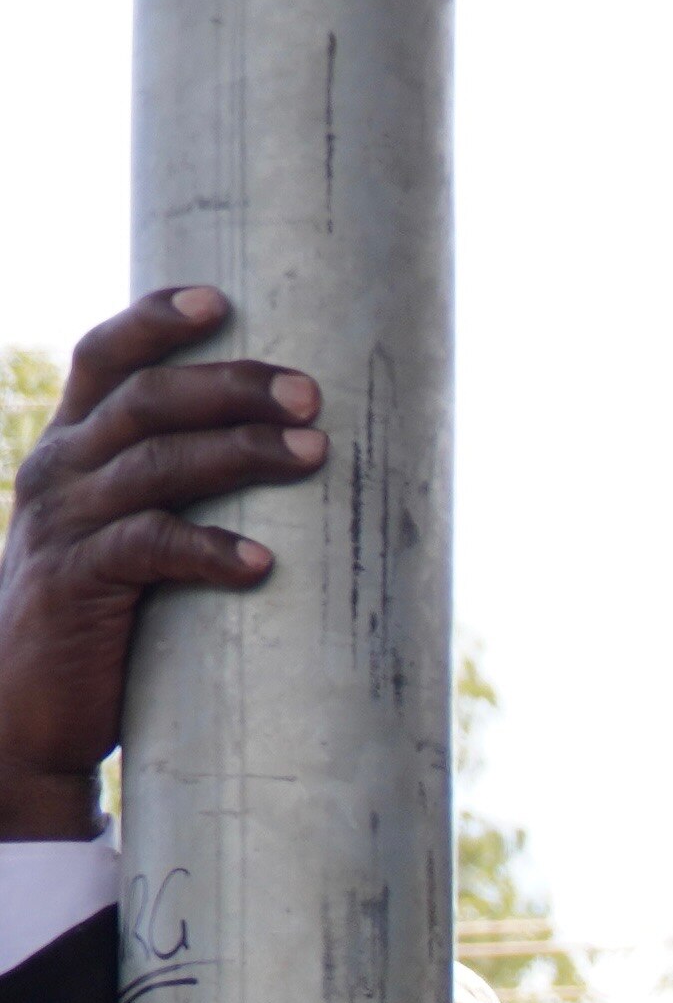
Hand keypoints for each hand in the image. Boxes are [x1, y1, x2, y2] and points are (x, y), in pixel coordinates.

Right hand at [0, 290, 322, 843]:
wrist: (23, 703)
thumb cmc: (96, 616)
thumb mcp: (121, 535)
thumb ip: (167, 493)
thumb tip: (278, 464)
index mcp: (70, 448)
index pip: (107, 358)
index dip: (155, 320)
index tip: (221, 299)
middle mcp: (61, 471)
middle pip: (147, 400)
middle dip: (231, 386)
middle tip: (309, 393)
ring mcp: (67, 525)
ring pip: (157, 464)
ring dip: (240, 452)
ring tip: (313, 454)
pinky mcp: (81, 586)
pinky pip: (150, 550)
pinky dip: (210, 549)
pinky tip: (263, 561)